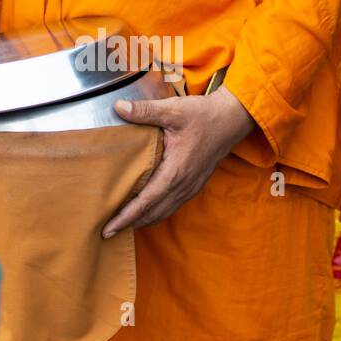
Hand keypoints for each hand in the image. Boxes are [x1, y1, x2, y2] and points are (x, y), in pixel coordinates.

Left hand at [102, 85, 256, 236]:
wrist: (232, 119)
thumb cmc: (204, 115)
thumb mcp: (173, 110)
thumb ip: (145, 111)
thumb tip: (118, 108)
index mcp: (176, 171)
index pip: (146, 202)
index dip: (126, 216)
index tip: (108, 229)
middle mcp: (184, 185)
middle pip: (153, 213)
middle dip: (130, 224)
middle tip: (107, 232)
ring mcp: (191, 187)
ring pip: (163, 212)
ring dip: (143, 220)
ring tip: (123, 225)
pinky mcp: (194, 184)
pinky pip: (172, 205)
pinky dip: (156, 212)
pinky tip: (145, 211)